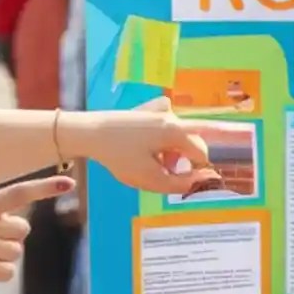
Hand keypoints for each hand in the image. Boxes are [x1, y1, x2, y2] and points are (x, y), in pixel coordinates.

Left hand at [68, 98, 229, 194]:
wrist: (90, 133)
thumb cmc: (120, 157)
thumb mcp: (151, 179)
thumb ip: (181, 184)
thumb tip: (203, 180)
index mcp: (176, 132)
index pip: (201, 154)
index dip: (195, 171)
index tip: (180, 181)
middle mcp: (172, 116)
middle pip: (192, 142)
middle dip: (182, 160)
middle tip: (162, 172)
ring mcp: (159, 109)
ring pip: (179, 134)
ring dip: (172, 149)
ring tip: (150, 161)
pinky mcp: (148, 109)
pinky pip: (167, 122)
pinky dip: (163, 134)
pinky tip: (148, 141)